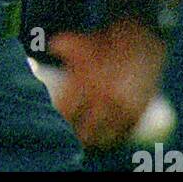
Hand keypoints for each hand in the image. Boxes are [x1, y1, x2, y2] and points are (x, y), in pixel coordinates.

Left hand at [48, 21, 164, 149]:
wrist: (139, 39)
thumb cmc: (104, 41)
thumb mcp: (79, 41)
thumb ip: (60, 46)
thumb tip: (43, 51)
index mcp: (86, 80)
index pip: (66, 110)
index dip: (58, 118)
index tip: (53, 120)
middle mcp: (104, 97)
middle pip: (84, 130)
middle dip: (75, 135)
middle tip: (69, 134)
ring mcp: (123, 107)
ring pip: (103, 137)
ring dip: (93, 142)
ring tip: (85, 141)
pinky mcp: (137, 113)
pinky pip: (122, 135)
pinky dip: (112, 141)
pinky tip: (104, 140)